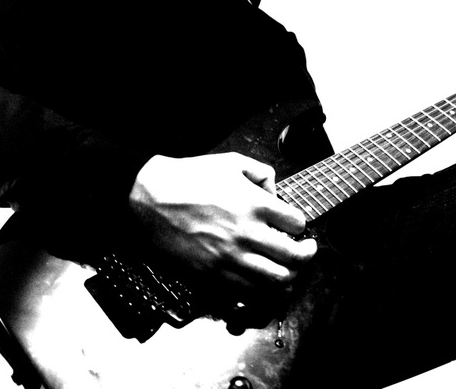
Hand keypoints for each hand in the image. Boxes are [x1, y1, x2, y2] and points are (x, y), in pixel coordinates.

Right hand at [128, 152, 316, 293]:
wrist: (149, 197)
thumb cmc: (188, 177)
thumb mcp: (230, 162)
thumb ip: (261, 173)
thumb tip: (274, 192)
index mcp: (255, 205)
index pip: (298, 224)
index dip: (300, 226)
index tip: (295, 226)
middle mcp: (247, 234)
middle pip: (295, 258)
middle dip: (306, 256)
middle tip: (306, 251)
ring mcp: (230, 258)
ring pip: (277, 282)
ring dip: (288, 277)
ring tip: (287, 271)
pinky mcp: (212, 275)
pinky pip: (248, 293)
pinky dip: (261, 291)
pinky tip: (260, 282)